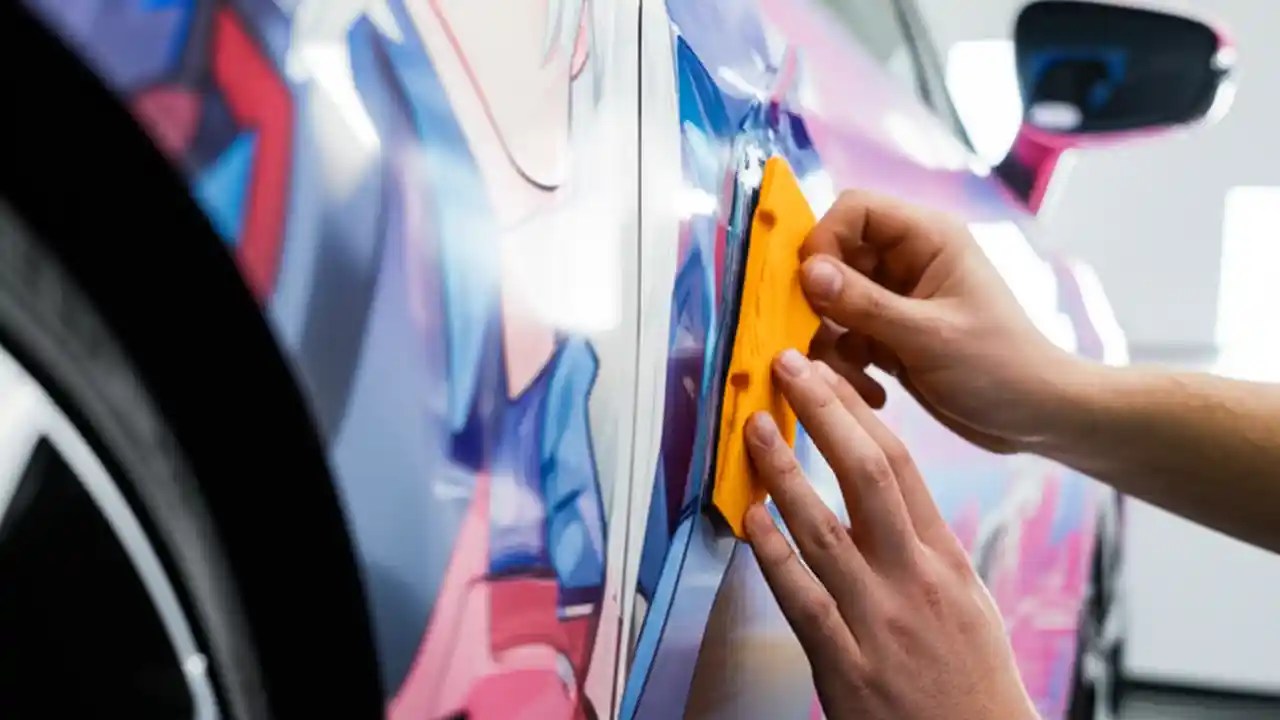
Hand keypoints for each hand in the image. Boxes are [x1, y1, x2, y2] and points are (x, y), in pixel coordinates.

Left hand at [743, 350, 1036, 719]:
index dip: (856, 412)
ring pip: (824, 529)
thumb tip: (888, 502)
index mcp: (945, 560)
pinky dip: (771, 552)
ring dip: (783, 473)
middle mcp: (914, 580)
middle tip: (789, 369)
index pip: (901, 465)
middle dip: (824, 414)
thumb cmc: (974, 682)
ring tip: (755, 432)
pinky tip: (750, 519)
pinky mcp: (845, 665)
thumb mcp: (967, 603)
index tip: (825, 376)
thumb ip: (925, 549)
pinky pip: (800, 597)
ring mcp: (878, 621)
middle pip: (868, 475)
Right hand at [799, 190, 1080, 452]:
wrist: (1034, 416)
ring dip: (830, 341)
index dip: (825, 240)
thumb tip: (806, 272)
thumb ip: (864, 304)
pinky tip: (873, 392)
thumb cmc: (997, 367)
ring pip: (832, 303)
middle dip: (820, 302)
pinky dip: (846, 364)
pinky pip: (845, 336)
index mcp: (927, 239)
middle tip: (817, 341)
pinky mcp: (889, 334)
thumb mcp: (927, 336)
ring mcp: (896, 299)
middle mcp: (907, 261)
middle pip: (835, 258)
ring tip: (851, 377)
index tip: (808, 287)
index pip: (855, 210)